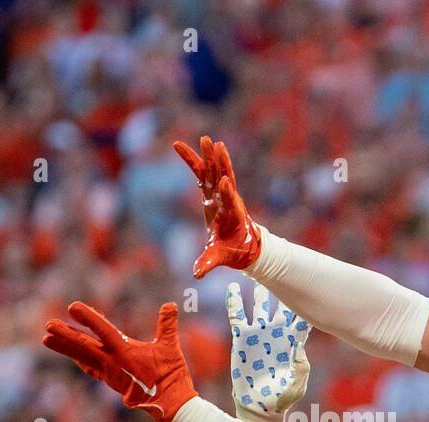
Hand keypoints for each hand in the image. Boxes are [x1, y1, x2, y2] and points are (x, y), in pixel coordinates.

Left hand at [43, 301, 196, 421]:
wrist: (169, 405)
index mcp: (126, 352)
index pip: (103, 330)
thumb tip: (171, 304)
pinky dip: (79, 359)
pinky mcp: (111, 381)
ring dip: (65, 348)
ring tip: (46, 339)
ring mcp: (109, 373)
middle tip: (48, 325)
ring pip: (83, 357)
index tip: (73, 307)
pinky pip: (90, 368)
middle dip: (66, 335)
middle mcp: (112, 363)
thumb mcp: (170, 348)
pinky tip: (71, 355)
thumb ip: (168, 325)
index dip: (89, 318)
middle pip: (84, 346)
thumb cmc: (171, 376)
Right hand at [174, 135, 261, 278]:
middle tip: (214, 145)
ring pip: (215, 170)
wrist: (242, 244)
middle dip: (219, 163)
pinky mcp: (213, 191)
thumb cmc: (232, 250)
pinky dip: (196, 160)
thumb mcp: (219, 257)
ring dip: (209, 155)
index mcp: (231, 215)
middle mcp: (228, 199)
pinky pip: (203, 172)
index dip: (228, 192)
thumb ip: (208, 263)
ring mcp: (221, 193)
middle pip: (223, 177)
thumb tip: (197, 275)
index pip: (230, 201)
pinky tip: (186, 145)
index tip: (225, 181)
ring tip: (205, 138)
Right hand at [227, 281, 310, 421]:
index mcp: (293, 341)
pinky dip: (235, 301)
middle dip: (284, 287)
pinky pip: (237, 315)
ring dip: (261, 289)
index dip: (306, 300)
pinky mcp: (241, 338)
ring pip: (261, 304)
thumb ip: (301, 368)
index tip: (309, 282)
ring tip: (259, 271)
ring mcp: (259, 333)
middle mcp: (277, 332)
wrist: (259, 406)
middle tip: (283, 265)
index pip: (302, 316)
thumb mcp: (296, 386)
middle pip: (282, 303)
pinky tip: (234, 288)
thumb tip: (299, 348)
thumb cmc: (282, 398)